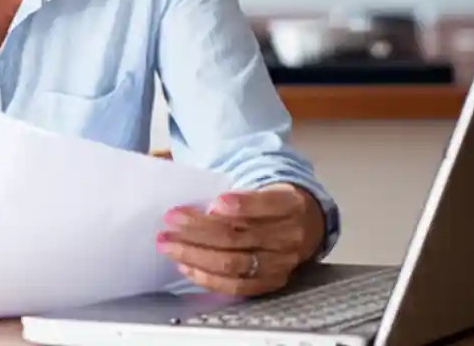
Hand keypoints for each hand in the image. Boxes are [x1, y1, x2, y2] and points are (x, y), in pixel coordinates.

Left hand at [156, 183, 324, 296]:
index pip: (265, 205)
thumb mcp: (264, 187)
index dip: (240, 205)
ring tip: (168, 244)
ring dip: (194, 254)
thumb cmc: (272, 204)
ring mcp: (280, 265)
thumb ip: (237, 194)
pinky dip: (205, 276)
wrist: (304, 227)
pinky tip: (185, 264)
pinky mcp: (268, 284)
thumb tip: (198, 204)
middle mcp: (289, 237)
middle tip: (170, 221)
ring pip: (232, 263)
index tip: (213, 201)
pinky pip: (234, 286)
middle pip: (239, 236)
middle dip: (198, 230)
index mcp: (290, 204)